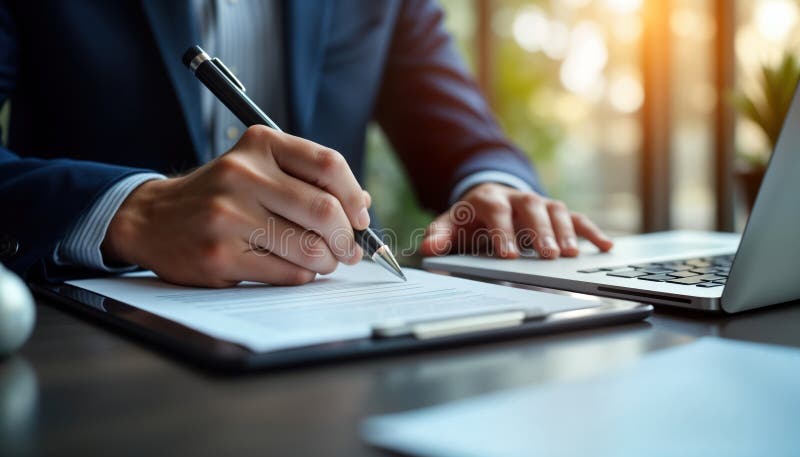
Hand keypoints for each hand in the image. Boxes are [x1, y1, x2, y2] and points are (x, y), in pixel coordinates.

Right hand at [102, 126, 370, 286]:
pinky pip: (286, 273)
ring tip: (322, 261)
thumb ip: (308, 179)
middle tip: (349, 250)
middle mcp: (242, 174)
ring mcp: (228, 216)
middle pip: (324, 210)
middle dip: (347, 238)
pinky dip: (302, 275)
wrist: (152, 218)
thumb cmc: (220, 194)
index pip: (329, 164)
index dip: (354, 196)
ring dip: (327, 261)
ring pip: (308, 248)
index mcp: (259, 145)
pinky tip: (293, 269)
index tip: (360, 217)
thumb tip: (362, 205)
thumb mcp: (258, 168)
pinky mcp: (220, 256)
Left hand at [420, 183, 612, 258]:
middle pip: (532, 209)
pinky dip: (591, 231)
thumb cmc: (470, 219)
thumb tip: (427, 249)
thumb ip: (439, 236)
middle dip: (540, 231)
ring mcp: (539, 203)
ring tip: (570, 254)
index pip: (496, 211)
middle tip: (548, 254)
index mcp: (489, 198)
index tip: (508, 255)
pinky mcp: (555, 212)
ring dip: (565, 232)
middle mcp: (517, 197)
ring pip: (556, 211)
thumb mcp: (450, 225)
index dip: (503, 231)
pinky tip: (605, 246)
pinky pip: (576, 218)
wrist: (487, 200)